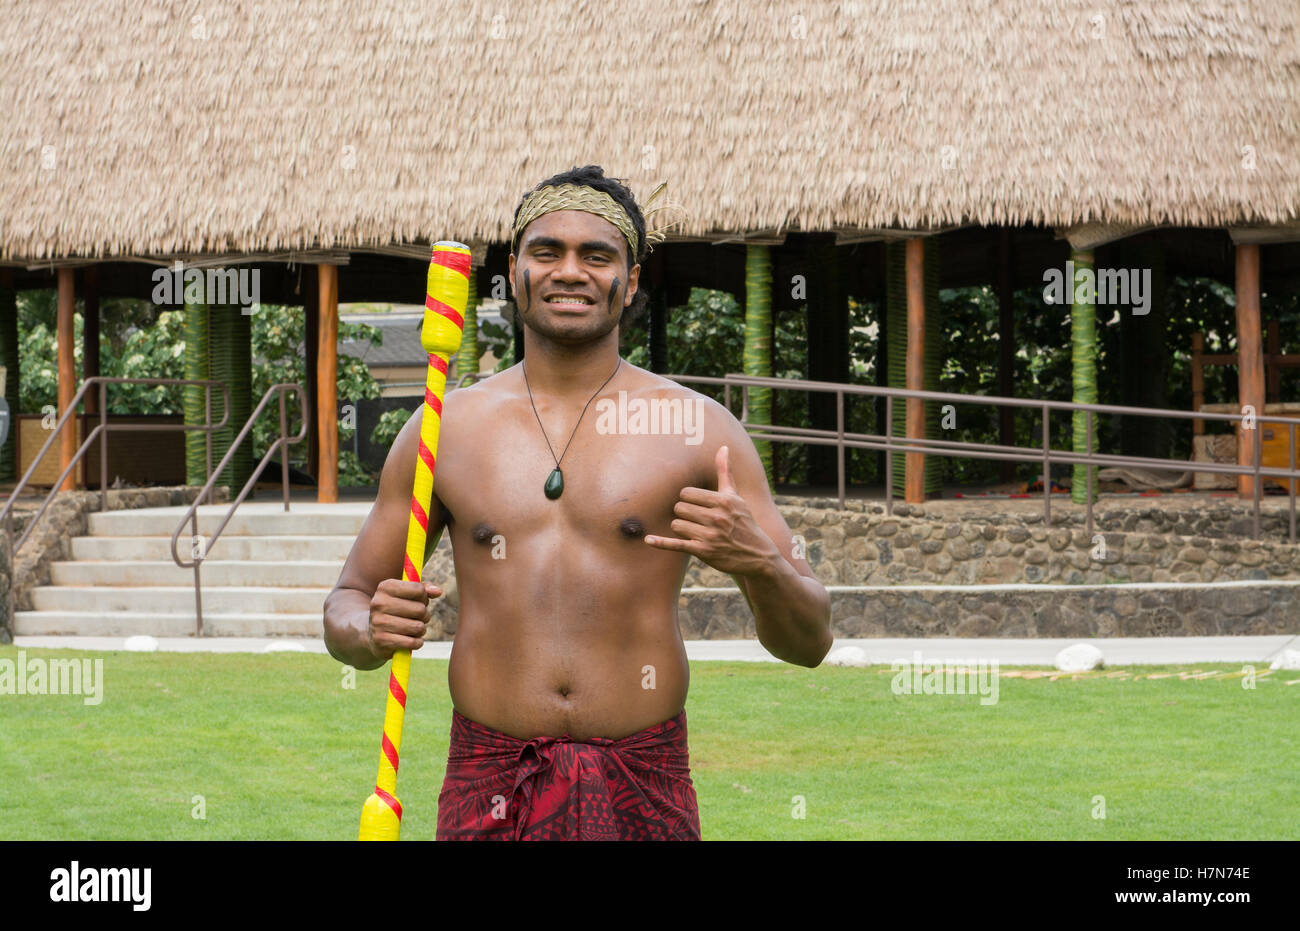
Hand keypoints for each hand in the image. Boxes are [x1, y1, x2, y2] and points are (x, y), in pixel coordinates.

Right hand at [365, 578, 441, 660]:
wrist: (372, 633)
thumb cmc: (396, 610)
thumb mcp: (407, 595)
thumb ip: (423, 589)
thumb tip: (438, 591)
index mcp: (385, 587)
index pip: (418, 589)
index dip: (424, 597)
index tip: (419, 601)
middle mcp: (379, 603)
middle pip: (420, 609)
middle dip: (424, 615)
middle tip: (417, 618)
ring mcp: (378, 622)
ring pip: (418, 627)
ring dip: (421, 630)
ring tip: (413, 629)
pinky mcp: (381, 640)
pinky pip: (412, 642)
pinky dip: (416, 642)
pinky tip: (410, 640)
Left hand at [644, 445, 780, 575]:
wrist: (757, 554)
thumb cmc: (743, 521)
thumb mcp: (735, 496)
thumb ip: (725, 472)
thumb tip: (723, 447)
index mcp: (723, 500)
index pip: (686, 493)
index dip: (687, 499)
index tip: (696, 505)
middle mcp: (716, 517)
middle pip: (679, 508)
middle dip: (684, 514)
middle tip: (697, 520)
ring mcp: (709, 535)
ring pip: (676, 525)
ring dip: (682, 529)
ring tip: (696, 532)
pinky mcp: (703, 551)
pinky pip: (676, 544)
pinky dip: (661, 542)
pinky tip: (648, 539)